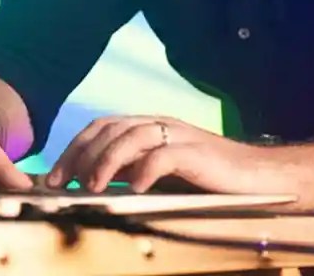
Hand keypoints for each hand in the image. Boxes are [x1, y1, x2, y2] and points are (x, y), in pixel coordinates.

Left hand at [45, 115, 285, 194]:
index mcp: (151, 126)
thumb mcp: (163, 173)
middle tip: (61, 183)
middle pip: (110, 128)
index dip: (74, 148)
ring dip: (106, 160)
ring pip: (133, 136)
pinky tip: (134, 188)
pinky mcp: (199, 154)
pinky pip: (166, 156)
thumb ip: (132, 170)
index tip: (53, 176)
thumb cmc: (210, 179)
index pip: (102, 126)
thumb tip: (91, 184)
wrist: (260, 177)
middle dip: (80, 155)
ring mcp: (181, 137)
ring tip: (90, 186)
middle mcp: (162, 125)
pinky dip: (145, 170)